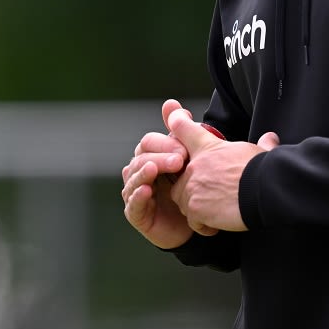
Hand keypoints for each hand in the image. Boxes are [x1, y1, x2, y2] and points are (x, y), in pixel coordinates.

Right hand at [121, 118, 195, 248]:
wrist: (195, 224)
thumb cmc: (188, 188)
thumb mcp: (188, 157)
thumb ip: (179, 130)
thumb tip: (171, 103)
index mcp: (149, 156)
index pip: (148, 143)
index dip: (164, 144)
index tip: (184, 150)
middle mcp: (138, 172)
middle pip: (141, 158)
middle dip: (159, 158)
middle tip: (179, 161)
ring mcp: (134, 192)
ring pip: (134, 178)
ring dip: (144, 173)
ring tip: (155, 170)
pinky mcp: (136, 214)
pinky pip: (133, 204)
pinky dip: (138, 196)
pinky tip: (147, 190)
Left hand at [165, 100, 278, 232]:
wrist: (264, 189)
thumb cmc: (262, 170)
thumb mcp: (259, 151)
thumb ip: (261, 145)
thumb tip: (270, 138)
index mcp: (207, 147)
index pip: (182, 128)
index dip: (176, 124)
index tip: (173, 121)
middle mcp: (194, 165)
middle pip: (179, 180)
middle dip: (192, 191)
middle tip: (212, 197)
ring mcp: (192, 187)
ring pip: (184, 202)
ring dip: (197, 209)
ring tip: (216, 211)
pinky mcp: (196, 209)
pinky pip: (193, 222)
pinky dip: (204, 226)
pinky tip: (218, 223)